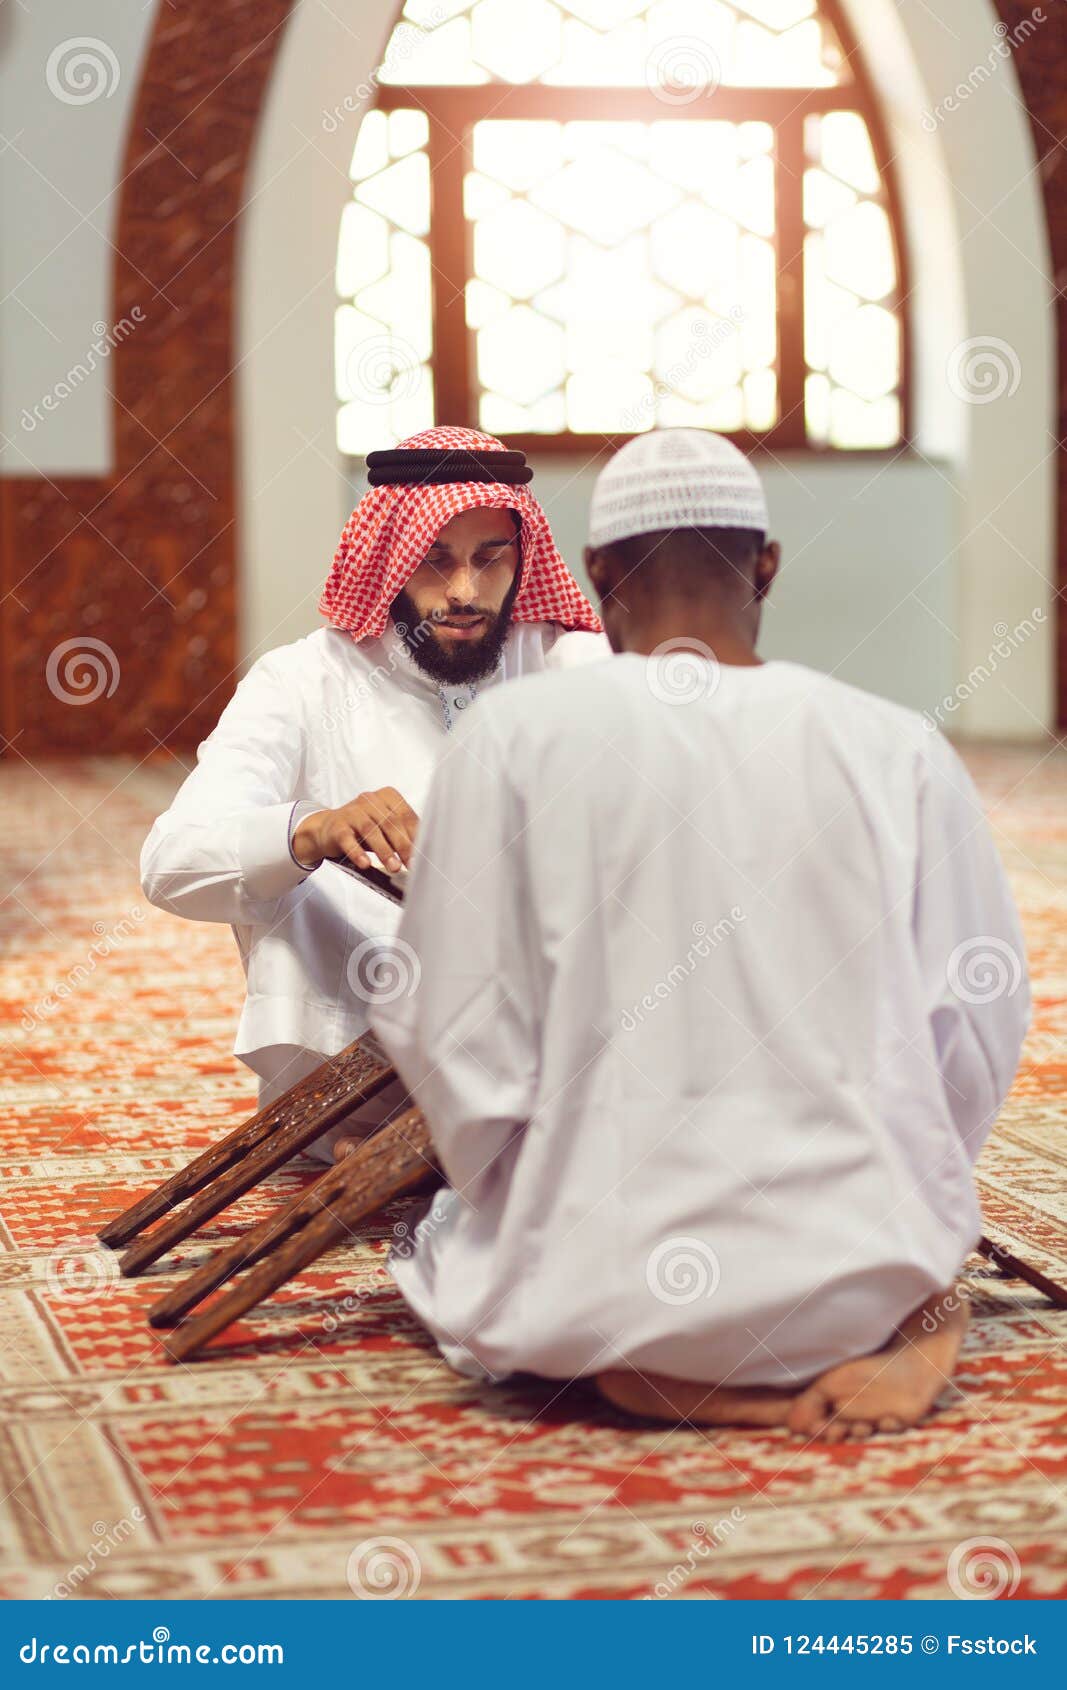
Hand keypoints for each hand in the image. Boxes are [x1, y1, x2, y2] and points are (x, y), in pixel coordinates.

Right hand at [292, 788, 418, 872]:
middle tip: (410, 864)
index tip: (422, 854)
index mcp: (387, 796)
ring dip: (384, 851)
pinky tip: (365, 863)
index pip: (406, 815)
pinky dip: (357, 852)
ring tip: (393, 867)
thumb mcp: (385, 827)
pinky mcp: (337, 825)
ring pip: (371, 830)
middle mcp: (370, 800)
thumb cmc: (364, 828)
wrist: (329, 828)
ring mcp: (352, 811)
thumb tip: (420, 853)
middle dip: (403, 845)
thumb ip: (402, 834)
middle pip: (390, 822)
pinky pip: (348, 839)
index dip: (416, 835)